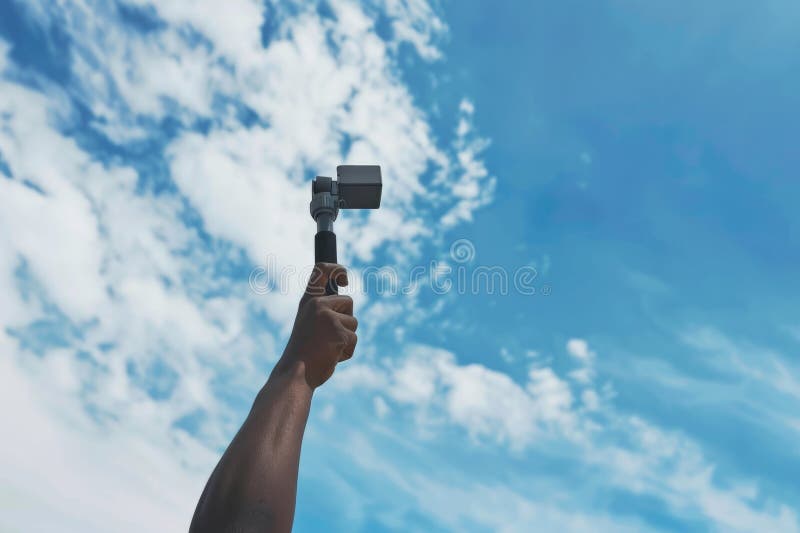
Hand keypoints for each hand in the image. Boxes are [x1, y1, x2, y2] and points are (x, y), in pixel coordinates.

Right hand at [275, 263, 357, 388]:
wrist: (295, 374)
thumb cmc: (303, 352)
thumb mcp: (308, 324)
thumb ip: (323, 312)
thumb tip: (345, 302)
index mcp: (308, 301)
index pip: (322, 270)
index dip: (336, 269)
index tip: (344, 278)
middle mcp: (317, 305)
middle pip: (348, 302)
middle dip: (345, 320)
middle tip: (327, 337)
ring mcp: (328, 318)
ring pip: (353, 322)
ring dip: (346, 338)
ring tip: (327, 348)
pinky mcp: (339, 332)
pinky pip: (354, 339)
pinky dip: (347, 351)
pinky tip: (331, 356)